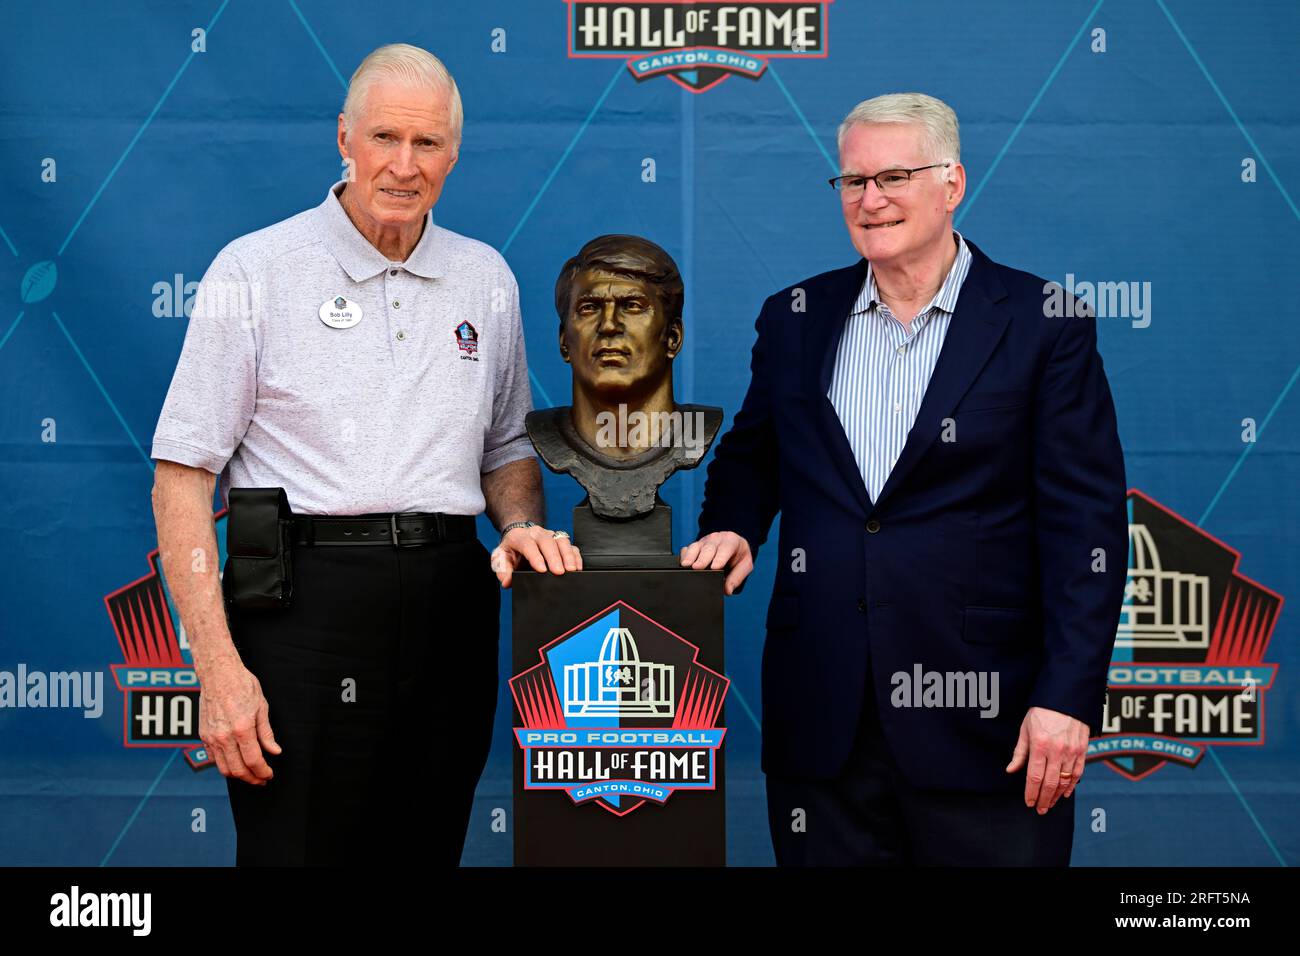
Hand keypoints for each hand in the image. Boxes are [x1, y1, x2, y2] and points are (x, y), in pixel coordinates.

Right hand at [198, 660, 280, 785]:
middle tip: (262, 779)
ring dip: (238, 775)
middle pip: (237, 770)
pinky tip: (235, 762)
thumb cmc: (242, 685)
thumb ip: (266, 733)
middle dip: (252, 779)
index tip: (269, 775)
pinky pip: (213, 758)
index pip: (253, 761)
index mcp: (242, 729)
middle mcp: (224, 736)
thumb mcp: (262, 707)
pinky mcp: (203, 735)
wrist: (219, 674)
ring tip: (250, 774)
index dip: (263, 772)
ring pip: (223, 768)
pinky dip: (224, 765)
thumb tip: (274, 751)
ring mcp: (211, 737)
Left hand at [491, 524, 581, 588]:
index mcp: (520, 537)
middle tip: (559, 572)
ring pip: (562, 541)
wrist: (520, 537)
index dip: (535, 556)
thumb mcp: (501, 558)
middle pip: (547, 541)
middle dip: (554, 557)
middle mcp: (537, 534)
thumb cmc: (512, 550)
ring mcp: (551, 536)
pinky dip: (576, 556)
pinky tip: (577, 567)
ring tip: (572, 570)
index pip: (528, 544)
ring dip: (568, 556)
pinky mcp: (561, 541)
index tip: (541, 570)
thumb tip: (507, 581)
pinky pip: (571, 545)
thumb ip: (502, 570)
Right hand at [679, 531, 752, 595]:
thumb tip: (727, 590)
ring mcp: (704, 541)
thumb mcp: (744, 565)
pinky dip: (684, 555)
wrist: (733, 545)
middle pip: (708, 548)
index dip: (720, 558)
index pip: (726, 548)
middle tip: (697, 567)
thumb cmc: (738, 555)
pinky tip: (682, 563)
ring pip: (696, 547)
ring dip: (690, 556)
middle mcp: (716, 539)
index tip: (715, 567)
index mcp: (731, 541)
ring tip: (686, 565)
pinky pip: (687, 548)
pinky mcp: (695, 546)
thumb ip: (737, 577)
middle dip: (702, 558)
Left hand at [1005, 706, 1088, 813]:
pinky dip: (1071, 785)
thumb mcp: (1025, 729)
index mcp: (1039, 745)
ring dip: (1057, 795)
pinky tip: (1065, 793)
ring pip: (1065, 781)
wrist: (1066, 699)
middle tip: (1040, 809)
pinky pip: (1078, 773)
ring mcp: (1072, 751)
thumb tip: (1011, 770)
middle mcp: (1057, 750)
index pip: (1035, 776)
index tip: (1029, 802)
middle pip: (1050, 783)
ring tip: (1050, 804)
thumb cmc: (1042, 712)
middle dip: (1044, 799)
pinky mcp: (1083, 750)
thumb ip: (1019, 752)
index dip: (1031, 792)